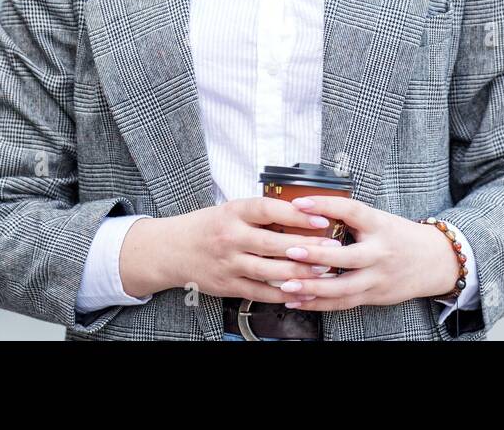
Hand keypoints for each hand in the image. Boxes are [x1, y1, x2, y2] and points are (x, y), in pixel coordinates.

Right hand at [162, 197, 346, 302]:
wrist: (171, 250)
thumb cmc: (208, 226)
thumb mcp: (230, 210)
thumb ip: (261, 213)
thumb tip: (303, 211)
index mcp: (233, 212)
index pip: (268, 209)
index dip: (296, 214)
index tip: (321, 218)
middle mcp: (230, 237)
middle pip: (273, 244)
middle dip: (306, 248)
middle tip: (333, 249)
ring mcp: (228, 264)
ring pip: (269, 271)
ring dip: (299, 273)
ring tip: (323, 271)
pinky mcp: (227, 286)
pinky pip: (259, 292)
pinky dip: (283, 294)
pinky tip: (302, 292)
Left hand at [274, 196, 461, 311]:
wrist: (435, 261)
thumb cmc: (401, 236)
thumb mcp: (380, 219)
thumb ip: (351, 218)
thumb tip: (311, 211)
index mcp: (380, 226)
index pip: (352, 210)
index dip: (326, 205)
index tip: (300, 203)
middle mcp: (380, 253)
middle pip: (347, 257)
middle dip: (316, 256)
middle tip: (290, 251)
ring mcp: (378, 277)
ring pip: (344, 288)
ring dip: (313, 288)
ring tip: (286, 286)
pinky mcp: (375, 296)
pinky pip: (344, 303)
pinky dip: (319, 304)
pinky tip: (298, 301)